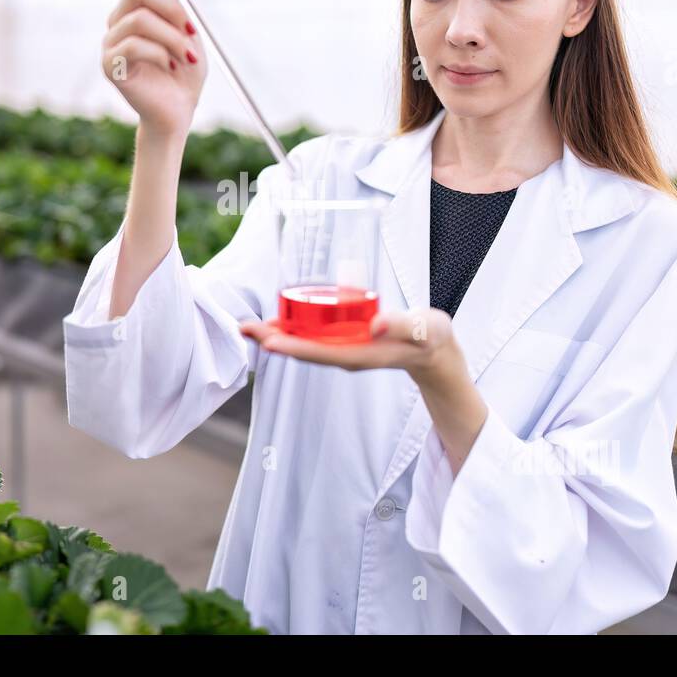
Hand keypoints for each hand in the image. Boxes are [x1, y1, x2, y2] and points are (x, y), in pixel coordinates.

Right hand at [100, 0, 208, 136]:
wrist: (178, 110)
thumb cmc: (184, 71)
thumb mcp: (188, 29)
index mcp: (137, 6)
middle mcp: (119, 19)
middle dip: (173, 8)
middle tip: (192, 32)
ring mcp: (111, 41)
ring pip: (140, 19)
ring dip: (172, 38)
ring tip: (186, 57)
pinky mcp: (108, 65)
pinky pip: (133, 46)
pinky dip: (160, 54)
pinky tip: (171, 67)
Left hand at [238, 307, 464, 384]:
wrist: (433, 350)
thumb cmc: (430, 338)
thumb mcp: (424, 330)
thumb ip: (402, 326)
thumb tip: (376, 324)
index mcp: (361, 355)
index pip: (322, 352)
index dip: (295, 347)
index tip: (269, 343)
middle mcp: (347, 355)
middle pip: (304, 350)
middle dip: (273, 341)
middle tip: (243, 328)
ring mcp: (344, 350)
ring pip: (304, 344)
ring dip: (276, 335)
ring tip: (249, 326)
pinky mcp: (344, 341)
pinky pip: (312, 337)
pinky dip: (292, 329)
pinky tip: (277, 321)